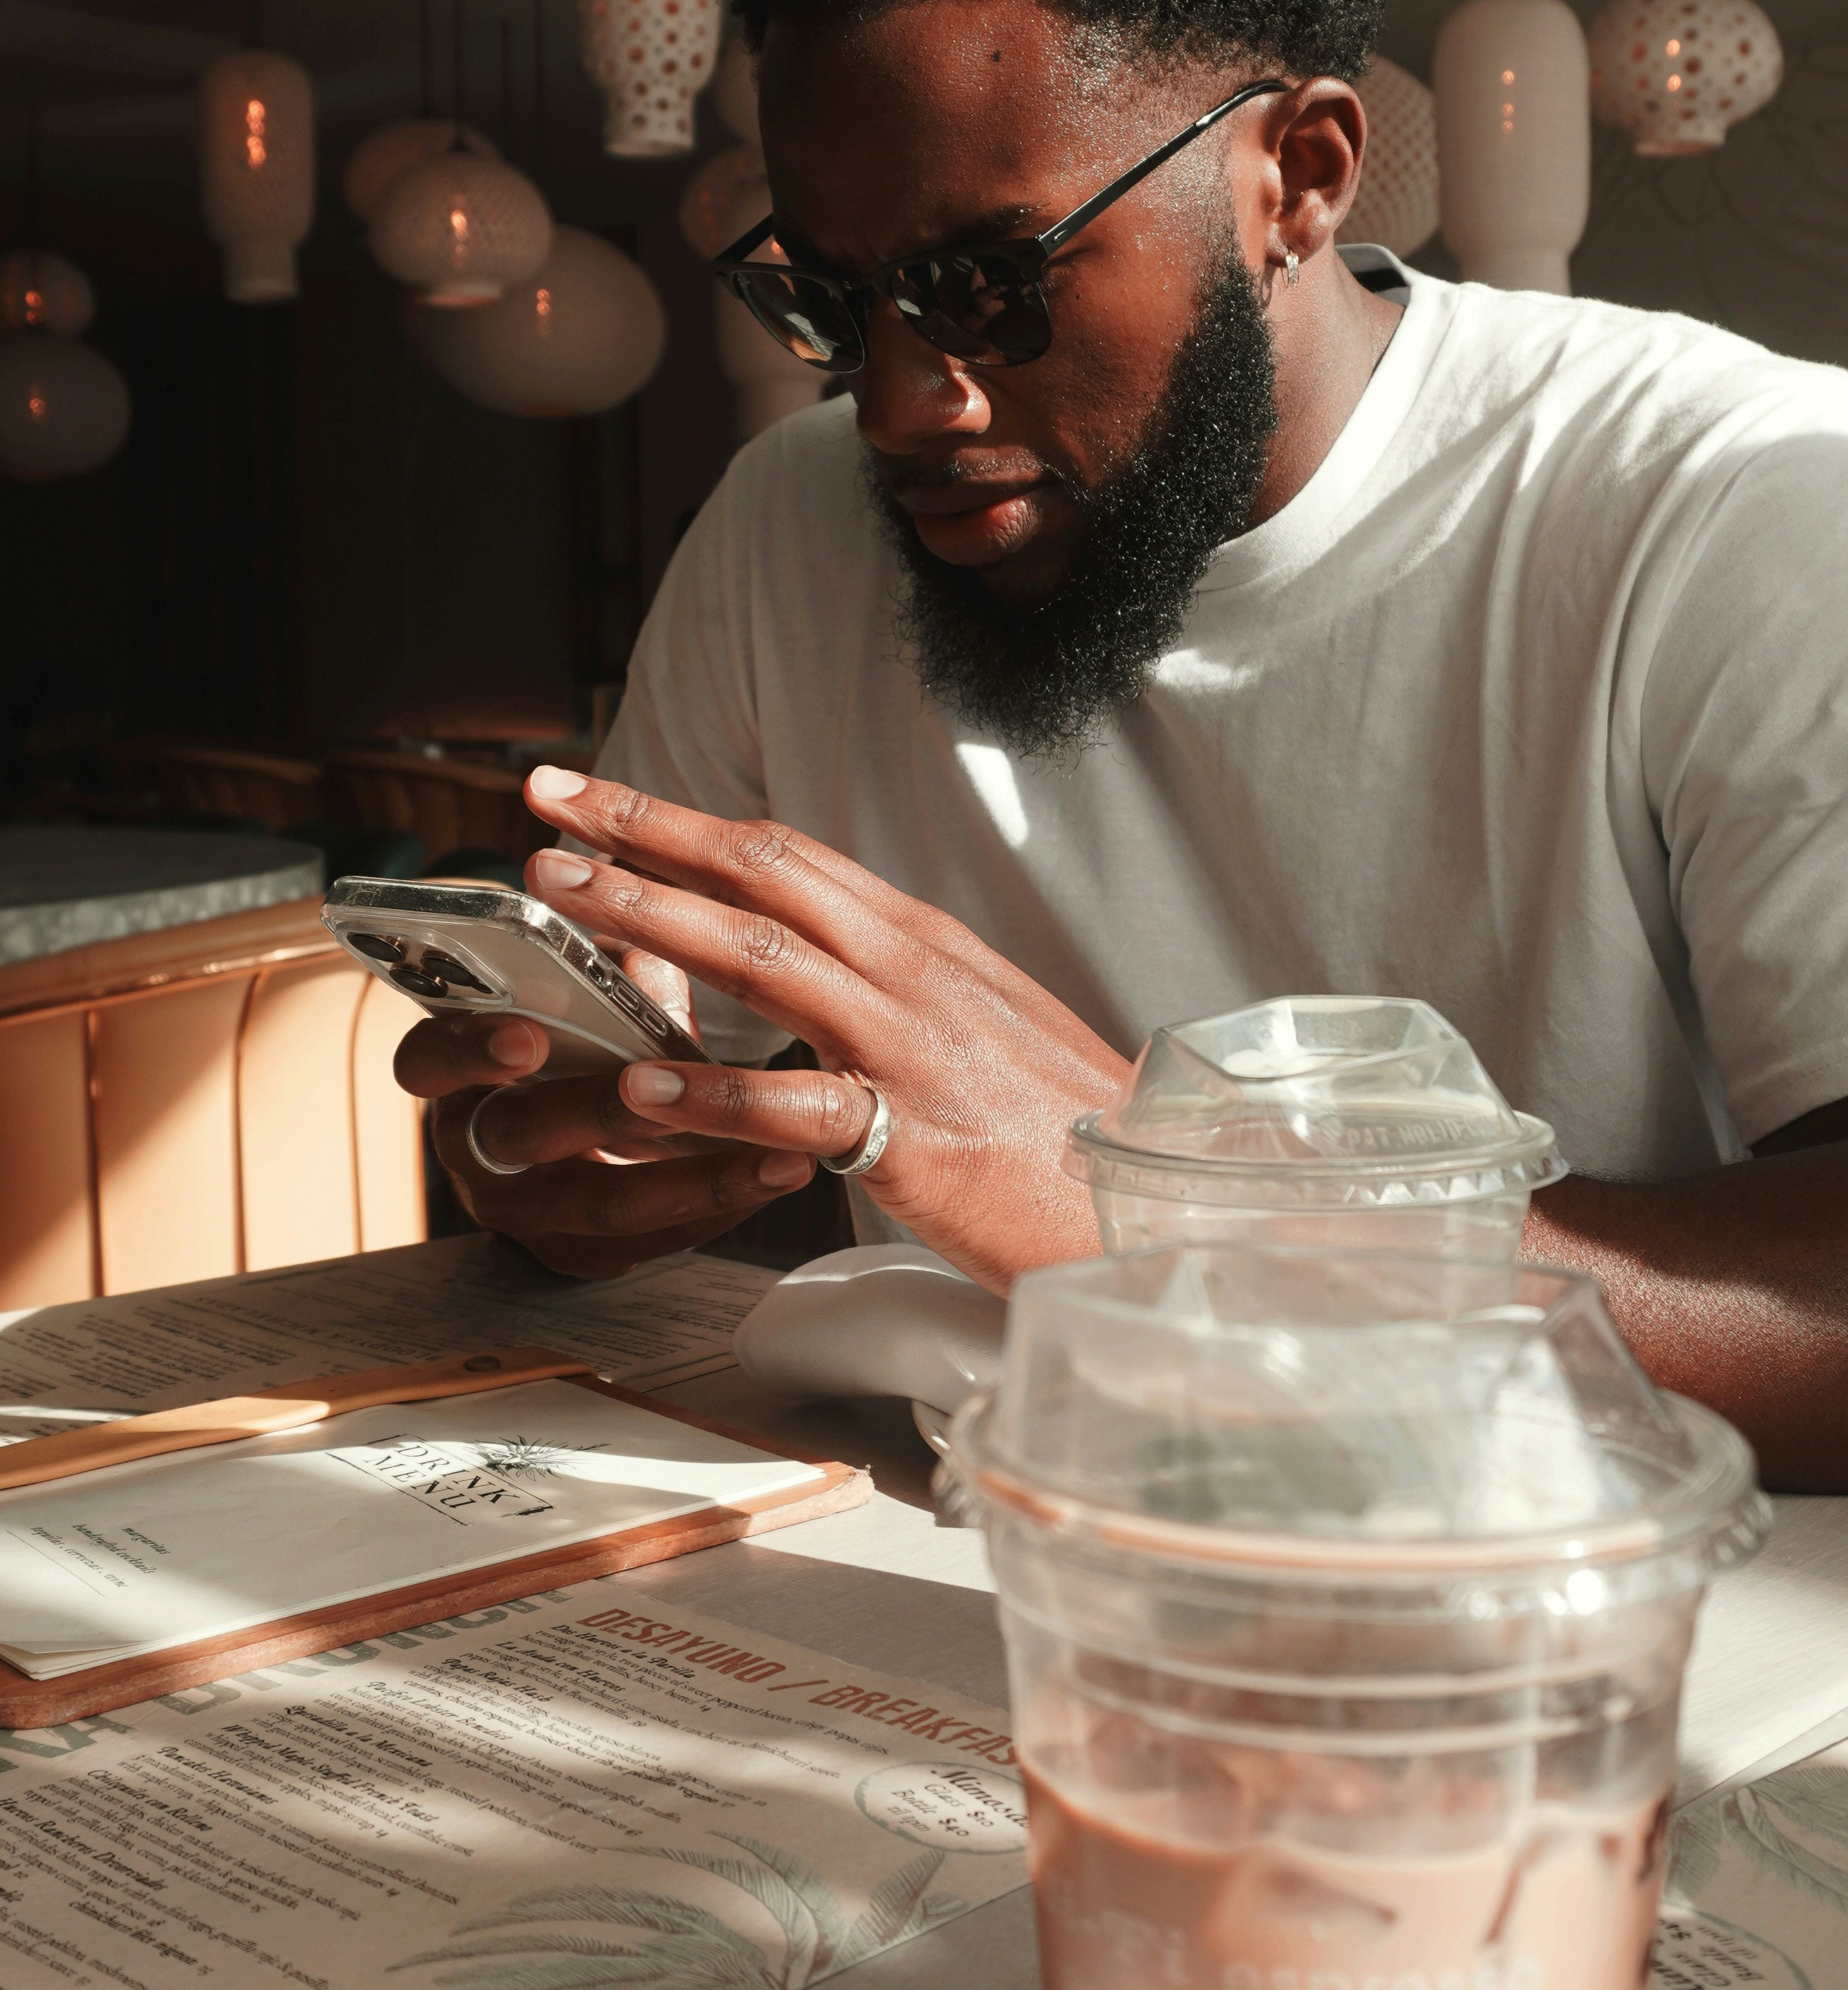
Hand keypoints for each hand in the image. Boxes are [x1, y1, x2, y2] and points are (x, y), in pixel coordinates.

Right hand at [394, 962, 816, 1280]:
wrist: (583, 1140)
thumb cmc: (581, 1040)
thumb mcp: (582, 996)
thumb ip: (608, 969)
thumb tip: (653, 936)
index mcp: (460, 1068)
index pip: (428, 1060)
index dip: (468, 1050)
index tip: (526, 1036)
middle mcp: (479, 1146)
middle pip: (523, 1136)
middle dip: (598, 1113)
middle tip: (668, 1091)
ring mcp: (526, 1210)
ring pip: (601, 1201)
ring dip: (693, 1175)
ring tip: (775, 1145)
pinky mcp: (580, 1253)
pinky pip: (650, 1241)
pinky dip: (720, 1205)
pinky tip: (780, 1170)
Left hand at [510, 767, 1125, 1290]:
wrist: (1162, 1196)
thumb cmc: (1067, 1127)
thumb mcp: (980, 1024)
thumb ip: (898, 989)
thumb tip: (821, 967)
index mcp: (924, 942)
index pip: (787, 854)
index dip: (685, 818)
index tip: (598, 793)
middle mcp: (912, 972)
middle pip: (761, 875)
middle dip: (642, 831)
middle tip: (543, 801)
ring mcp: (914, 1048)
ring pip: (762, 958)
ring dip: (652, 919)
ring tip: (563, 896)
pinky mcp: (917, 1138)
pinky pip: (798, 1105)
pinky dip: (713, 1093)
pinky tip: (641, 1087)